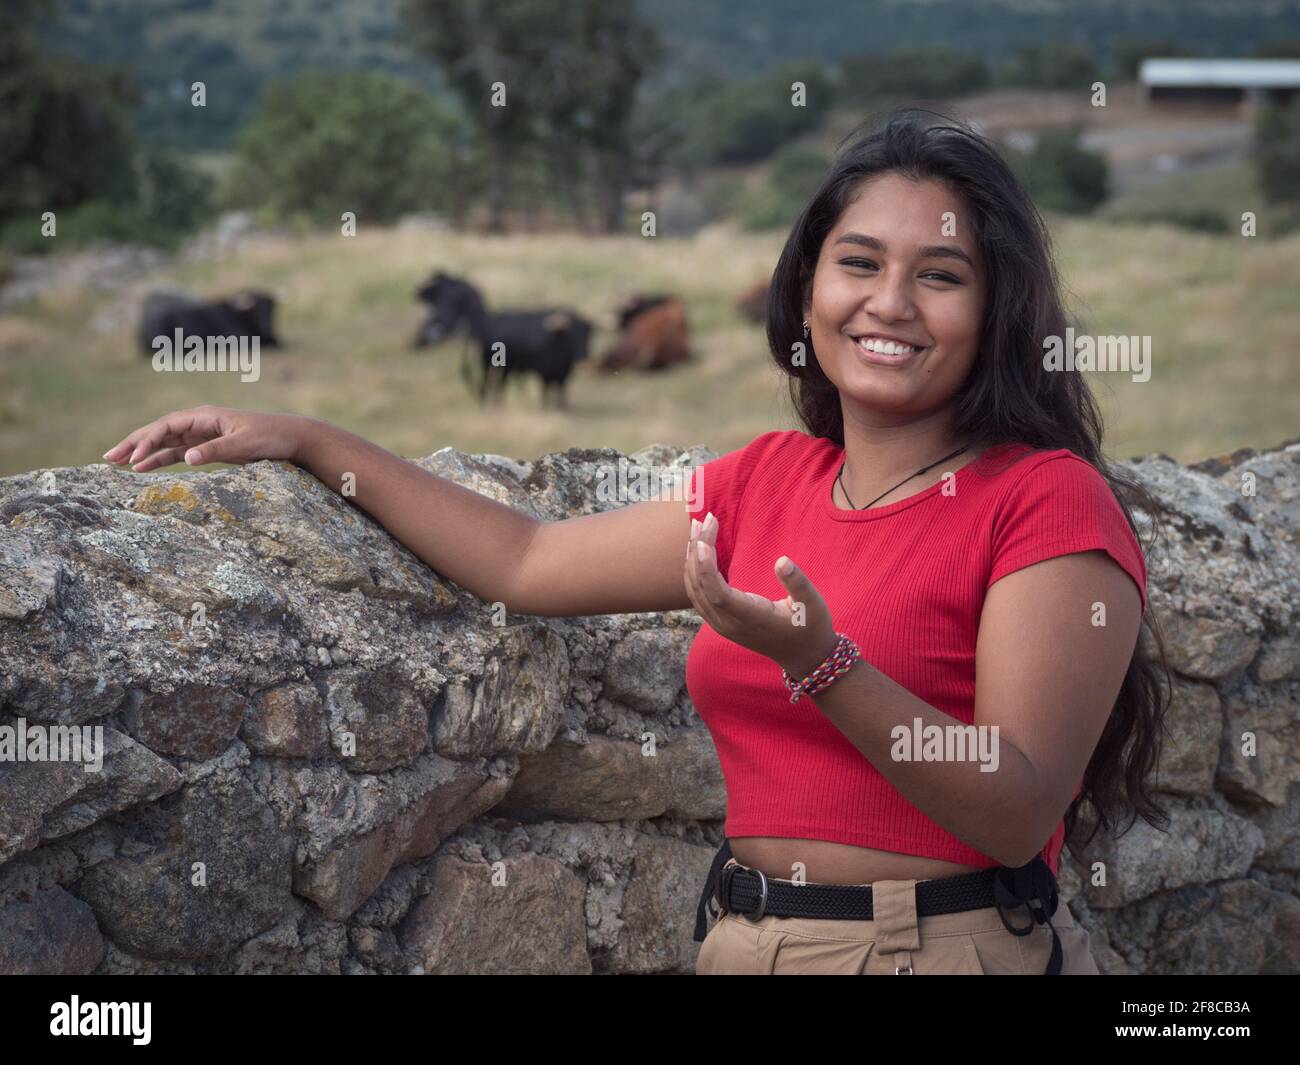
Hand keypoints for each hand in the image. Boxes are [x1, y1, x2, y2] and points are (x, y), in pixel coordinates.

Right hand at [102, 405, 308, 471]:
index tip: (134, 458)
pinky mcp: (207, 446)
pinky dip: (160, 459)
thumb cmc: (270, 438)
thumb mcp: (244, 444)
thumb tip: (187, 458)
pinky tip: (143, 468)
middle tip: (109, 457)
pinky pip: (177, 451)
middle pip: (159, 430)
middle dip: (134, 443)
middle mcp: (200, 422)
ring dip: (142, 451)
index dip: (148, 440)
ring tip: (117, 462)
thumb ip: (215, 451)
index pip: (168, 425)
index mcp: (206, 416)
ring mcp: (202, 433)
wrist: (291, 437)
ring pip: (164, 441)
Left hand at [685, 510, 838, 678]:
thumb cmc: (811, 627)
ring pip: (694, 591)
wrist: (804, 657)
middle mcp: (730, 624)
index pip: (719, 594)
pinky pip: (697, 595)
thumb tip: (782, 560)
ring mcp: (722, 625)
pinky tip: (698, 550)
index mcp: (752, 618)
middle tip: (705, 519)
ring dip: (692, 558)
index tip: (703, 541)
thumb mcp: (813, 604)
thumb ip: (797, 583)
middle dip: (698, 551)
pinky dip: (694, 571)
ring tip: (697, 527)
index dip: (706, 568)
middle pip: (701, 587)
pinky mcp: (720, 622)